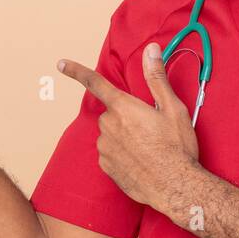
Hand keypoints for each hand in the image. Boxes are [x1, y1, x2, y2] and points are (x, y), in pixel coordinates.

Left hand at [58, 42, 200, 210]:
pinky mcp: (106, 168)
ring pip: (110, 134)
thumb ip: (157, 77)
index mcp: (124, 108)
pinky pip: (110, 153)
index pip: (95, 83)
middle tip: (151, 128)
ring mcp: (105, 149)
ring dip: (124, 136)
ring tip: (148, 148)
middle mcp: (109, 126)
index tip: (61, 63)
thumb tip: (151, 49)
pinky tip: (140, 161)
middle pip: (111, 112)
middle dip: (126, 116)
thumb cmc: (177, 147)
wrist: (176, 187)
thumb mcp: (173, 108)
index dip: (77, 71)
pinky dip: (122, 154)